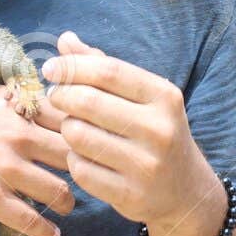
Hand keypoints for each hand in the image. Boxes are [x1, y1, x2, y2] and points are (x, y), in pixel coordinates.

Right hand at [0, 81, 74, 235]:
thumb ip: (14, 100)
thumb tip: (38, 100)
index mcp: (18, 108)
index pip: (71, 118)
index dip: (86, 131)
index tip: (91, 142)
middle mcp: (18, 136)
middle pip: (74, 154)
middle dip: (85, 167)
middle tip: (88, 177)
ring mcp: (4, 168)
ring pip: (59, 190)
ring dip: (69, 201)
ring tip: (69, 205)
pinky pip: (29, 219)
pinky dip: (46, 229)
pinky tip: (52, 232)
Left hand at [42, 32, 225, 235]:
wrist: (185, 191)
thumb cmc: (155, 132)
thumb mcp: (142, 97)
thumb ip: (103, 67)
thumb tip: (65, 39)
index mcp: (165, 96)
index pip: (109, 71)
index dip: (72, 66)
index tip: (50, 68)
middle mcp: (160, 129)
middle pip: (88, 101)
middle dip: (62, 96)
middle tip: (56, 97)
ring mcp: (146, 165)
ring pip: (79, 136)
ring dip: (67, 128)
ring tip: (73, 127)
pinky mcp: (131, 195)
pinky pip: (80, 170)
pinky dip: (73, 159)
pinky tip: (83, 156)